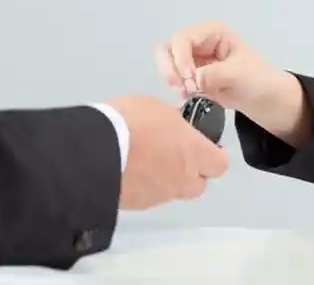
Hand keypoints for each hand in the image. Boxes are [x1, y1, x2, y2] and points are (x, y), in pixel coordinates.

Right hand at [106, 94, 228, 209]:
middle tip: (171, 154)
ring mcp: (159, 196)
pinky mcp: (137, 205)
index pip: (219, 164)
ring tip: (142, 160)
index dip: (212, 155)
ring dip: (164, 178)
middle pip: (198, 185)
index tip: (201, 145)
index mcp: (194, 153)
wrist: (94, 151)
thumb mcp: (157, 108)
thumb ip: (173, 122)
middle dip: (190, 172)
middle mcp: (182, 179)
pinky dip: (142, 186)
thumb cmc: (131, 122)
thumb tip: (174, 129)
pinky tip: (127, 170)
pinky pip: (148, 196)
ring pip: (171, 191)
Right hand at [154, 21, 284, 112]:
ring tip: (187, 93)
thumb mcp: (239, 75)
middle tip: (182, 87)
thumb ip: (213, 75)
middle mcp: (200, 42)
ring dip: (172, 78)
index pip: (182, 39)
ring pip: (167, 63)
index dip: (180, 59)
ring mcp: (195, 60)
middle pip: (168, 48)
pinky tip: (189, 96)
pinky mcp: (193, 77)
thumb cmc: (260, 81)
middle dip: (171, 68)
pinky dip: (177, 87)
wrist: (270, 102)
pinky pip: (174, 79)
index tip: (189, 80)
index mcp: (212, 33)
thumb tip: (191, 81)